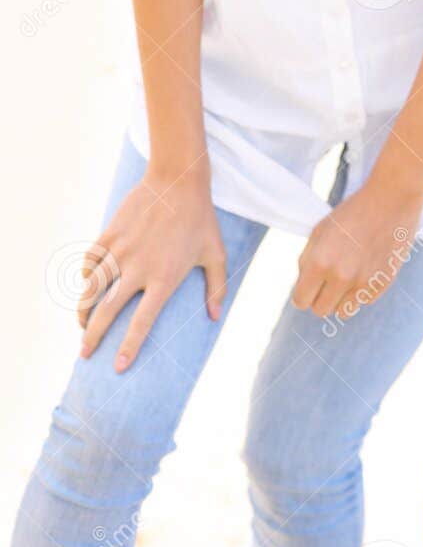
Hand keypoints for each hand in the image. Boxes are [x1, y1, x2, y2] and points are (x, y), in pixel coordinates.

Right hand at [79, 164, 225, 371]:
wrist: (178, 179)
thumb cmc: (201, 218)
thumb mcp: (216, 253)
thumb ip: (216, 288)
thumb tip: (215, 317)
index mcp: (164, 278)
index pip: (142, 322)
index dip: (128, 347)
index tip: (117, 367)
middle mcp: (138, 268)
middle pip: (106, 311)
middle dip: (92, 337)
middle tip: (84, 354)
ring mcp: (121, 250)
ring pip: (91, 288)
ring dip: (82, 311)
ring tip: (82, 325)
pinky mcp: (109, 233)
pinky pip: (90, 261)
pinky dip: (85, 276)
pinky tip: (87, 286)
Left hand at [292, 181, 422, 318]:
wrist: (392, 199)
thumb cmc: (352, 212)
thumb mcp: (320, 230)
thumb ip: (306, 261)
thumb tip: (304, 286)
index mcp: (320, 262)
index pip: (301, 301)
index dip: (304, 292)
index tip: (310, 284)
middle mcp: (341, 277)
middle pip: (321, 310)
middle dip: (321, 297)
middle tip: (328, 279)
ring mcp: (364, 282)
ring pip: (343, 311)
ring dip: (341, 298)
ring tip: (348, 275)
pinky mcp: (383, 284)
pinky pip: (364, 301)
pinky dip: (362, 290)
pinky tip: (367, 267)